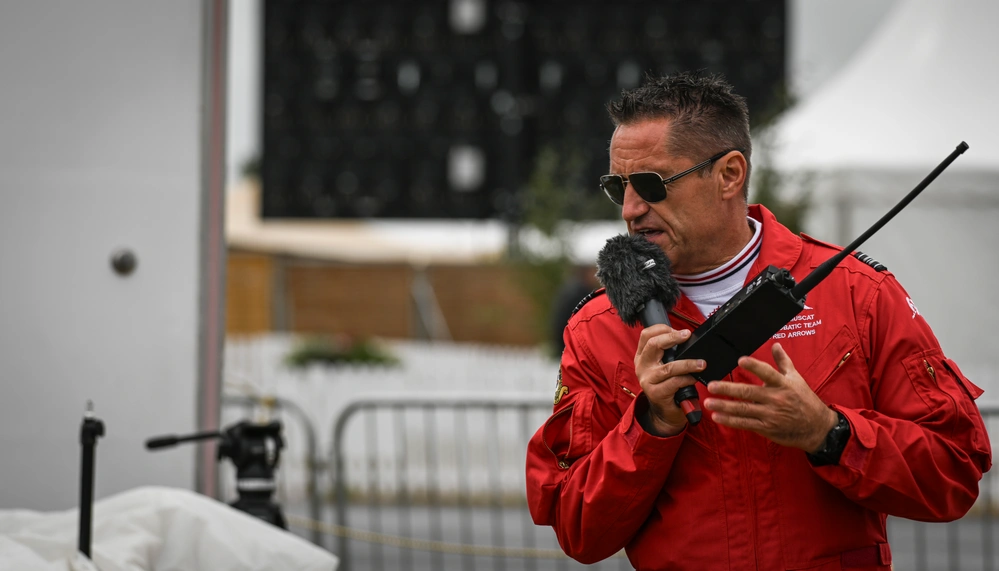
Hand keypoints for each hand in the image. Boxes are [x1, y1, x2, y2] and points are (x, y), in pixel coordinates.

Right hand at [635, 324, 705, 436]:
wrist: (665, 411)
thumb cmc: (668, 385)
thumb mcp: (664, 365)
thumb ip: (670, 352)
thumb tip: (688, 338)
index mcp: (642, 355)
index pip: (646, 335)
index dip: (662, 329)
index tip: (680, 331)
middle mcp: (642, 365)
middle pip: (653, 344)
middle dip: (673, 337)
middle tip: (687, 335)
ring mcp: (647, 380)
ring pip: (668, 367)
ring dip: (688, 363)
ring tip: (702, 363)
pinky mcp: (655, 393)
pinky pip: (674, 382)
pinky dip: (687, 379)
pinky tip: (694, 378)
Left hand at [702, 343, 836, 451]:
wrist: (817, 428)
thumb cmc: (805, 400)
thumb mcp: (797, 378)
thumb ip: (783, 362)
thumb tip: (775, 345)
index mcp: (782, 384)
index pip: (767, 372)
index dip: (754, 366)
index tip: (740, 360)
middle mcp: (775, 399)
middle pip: (749, 392)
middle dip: (728, 389)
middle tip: (712, 385)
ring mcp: (770, 415)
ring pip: (744, 409)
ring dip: (724, 406)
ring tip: (708, 402)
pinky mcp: (766, 427)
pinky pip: (745, 423)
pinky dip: (730, 421)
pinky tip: (717, 417)